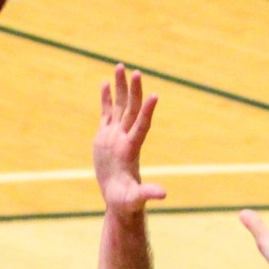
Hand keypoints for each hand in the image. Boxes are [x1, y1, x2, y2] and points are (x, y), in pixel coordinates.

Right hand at [93, 66, 166, 216]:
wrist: (118, 198)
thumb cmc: (127, 201)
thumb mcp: (136, 199)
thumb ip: (148, 194)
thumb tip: (163, 195)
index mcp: (132, 150)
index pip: (142, 126)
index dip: (147, 112)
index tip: (155, 95)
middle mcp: (125, 138)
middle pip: (131, 110)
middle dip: (133, 91)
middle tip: (136, 72)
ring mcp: (115, 135)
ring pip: (119, 106)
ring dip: (120, 87)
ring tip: (120, 66)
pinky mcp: (105, 137)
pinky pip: (106, 113)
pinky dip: (106, 98)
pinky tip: (105, 83)